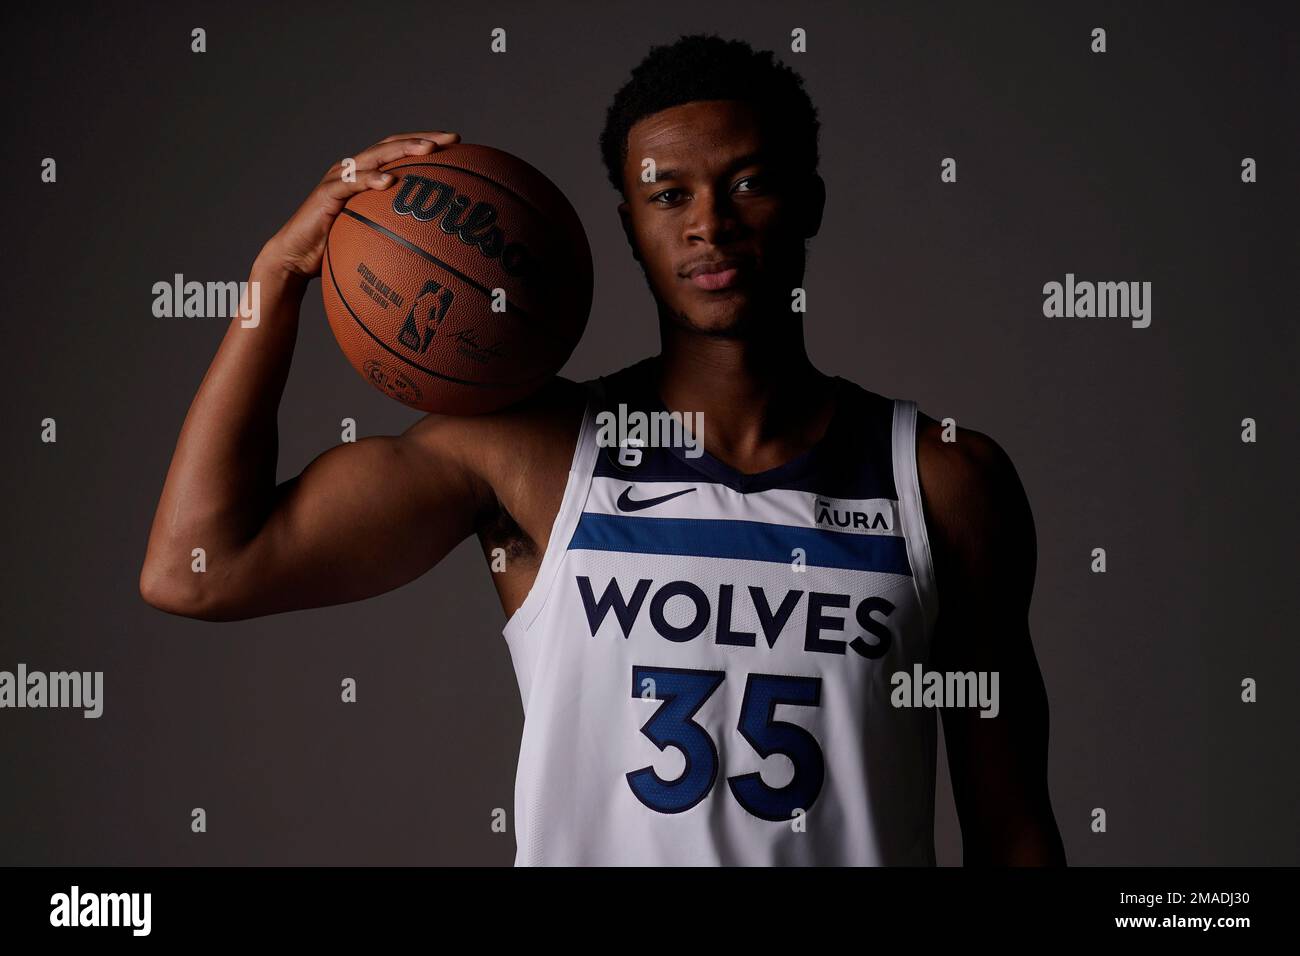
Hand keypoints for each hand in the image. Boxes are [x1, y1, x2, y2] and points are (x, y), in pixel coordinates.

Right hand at [257, 131, 460, 279]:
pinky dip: (370, 179)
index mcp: (366, 176)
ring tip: (428, 149)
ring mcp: (339, 178)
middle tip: (453, 139)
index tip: (458, 144)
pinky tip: (390, 181)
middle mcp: (354, 170)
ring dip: (403, 150)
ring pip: (374, 156)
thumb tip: (435, 247)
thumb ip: (397, 232)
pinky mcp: (326, 193)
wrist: (296, 258)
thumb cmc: (337, 250)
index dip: (426, 144)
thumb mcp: (373, 237)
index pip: (399, 152)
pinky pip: (351, 183)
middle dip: (423, 139)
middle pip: (392, 145)